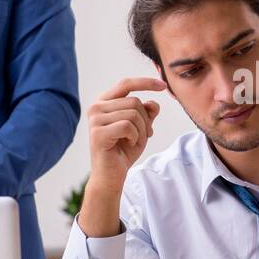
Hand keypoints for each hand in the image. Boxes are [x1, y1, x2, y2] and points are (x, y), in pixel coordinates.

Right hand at [80, 76, 164, 236]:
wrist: (111, 175)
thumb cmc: (124, 150)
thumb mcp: (141, 128)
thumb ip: (147, 113)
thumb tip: (153, 102)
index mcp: (104, 102)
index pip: (126, 84)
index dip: (145, 82)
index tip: (163, 85)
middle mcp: (96, 107)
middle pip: (135, 101)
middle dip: (146, 120)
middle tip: (143, 136)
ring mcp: (95, 119)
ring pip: (133, 114)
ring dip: (141, 131)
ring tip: (134, 141)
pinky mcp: (98, 133)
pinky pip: (128, 126)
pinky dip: (135, 137)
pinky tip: (127, 145)